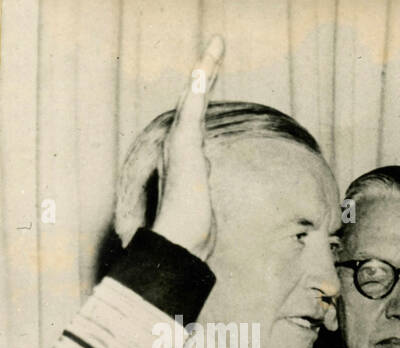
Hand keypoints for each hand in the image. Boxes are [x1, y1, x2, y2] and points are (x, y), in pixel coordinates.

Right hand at [151, 36, 223, 259]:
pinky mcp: (185, 145)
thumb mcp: (203, 206)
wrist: (179, 242)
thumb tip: (206, 182)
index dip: (201, 96)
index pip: (195, 118)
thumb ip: (203, 190)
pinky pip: (194, 108)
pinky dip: (200, 86)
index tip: (210, 76)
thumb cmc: (191, 233)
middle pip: (193, 100)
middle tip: (216, 49)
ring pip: (194, 97)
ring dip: (205, 70)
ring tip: (217, 47)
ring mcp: (180, 143)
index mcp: (184, 156)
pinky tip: (208, 66)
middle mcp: (178, 145)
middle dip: (204, 74)